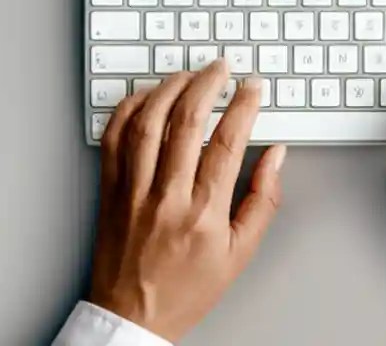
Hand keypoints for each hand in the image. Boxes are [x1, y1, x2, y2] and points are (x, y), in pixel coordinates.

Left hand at [89, 60, 285, 341]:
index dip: (244, 105)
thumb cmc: (186, 289)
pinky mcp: (110, 189)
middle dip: (208, 83)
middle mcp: (166, 196)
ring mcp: (133, 190)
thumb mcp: (241, 253)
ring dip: (170, 88)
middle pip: (187, 121)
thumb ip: (262, 200)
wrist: (133, 317)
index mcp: (204, 212)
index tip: (252, 86)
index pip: (229, 141)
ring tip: (188, 74)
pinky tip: (148, 96)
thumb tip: (276, 156)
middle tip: (221, 67)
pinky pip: (114, 136)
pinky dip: (130, 108)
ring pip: (148, 121)